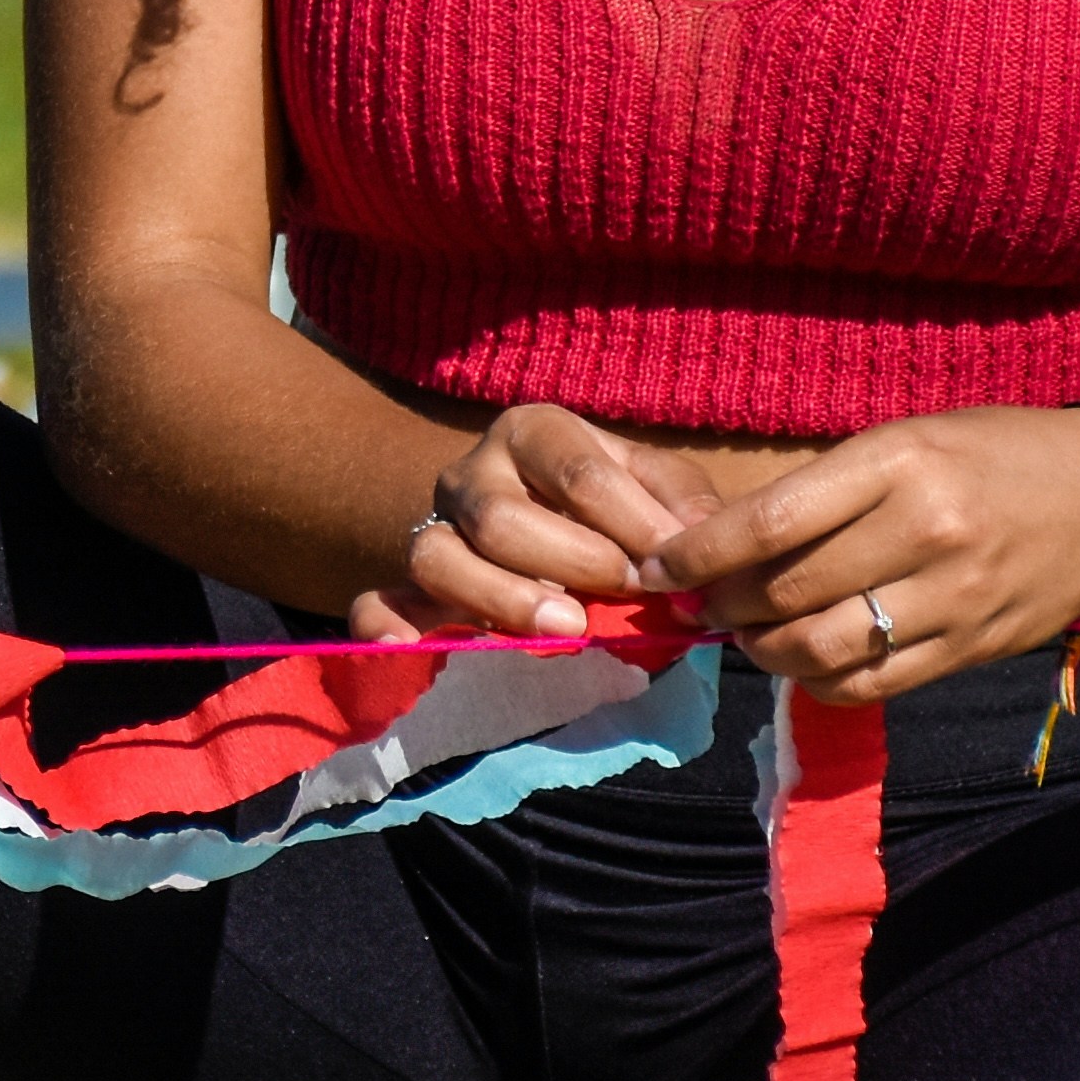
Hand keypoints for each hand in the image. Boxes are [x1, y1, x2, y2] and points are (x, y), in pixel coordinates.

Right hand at [356, 403, 717, 642]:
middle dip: (570, 558)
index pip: (577, 472)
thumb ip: (684, 507)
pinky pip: (376, 600)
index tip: (670, 568)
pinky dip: (384, 626)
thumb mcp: (657, 487)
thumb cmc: (617, 507)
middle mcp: (472, 472)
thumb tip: (703, 543)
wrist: (552, 524)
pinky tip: (406, 649)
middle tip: (623, 592)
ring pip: (436, 555)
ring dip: (501, 598)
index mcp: (534, 431)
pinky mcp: (411, 587)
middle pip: (499, 515)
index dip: (629, 523)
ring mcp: (434, 528)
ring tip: (566, 630)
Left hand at [647, 405, 1079, 698]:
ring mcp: (951, 599)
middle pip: (785, 592)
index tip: (660, 567)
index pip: (771, 521)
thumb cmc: (997, 453)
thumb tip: (730, 540)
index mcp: (900, 462)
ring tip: (744, 633)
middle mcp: (924, 531)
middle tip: (696, 603)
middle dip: (722, 605)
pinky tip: (803, 661)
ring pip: (819, 650)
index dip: (699, 553)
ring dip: (762, 650)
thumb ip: (828, 490)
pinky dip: (818, 681)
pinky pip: (869, 684)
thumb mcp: (910, 439)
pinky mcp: (969, 649)